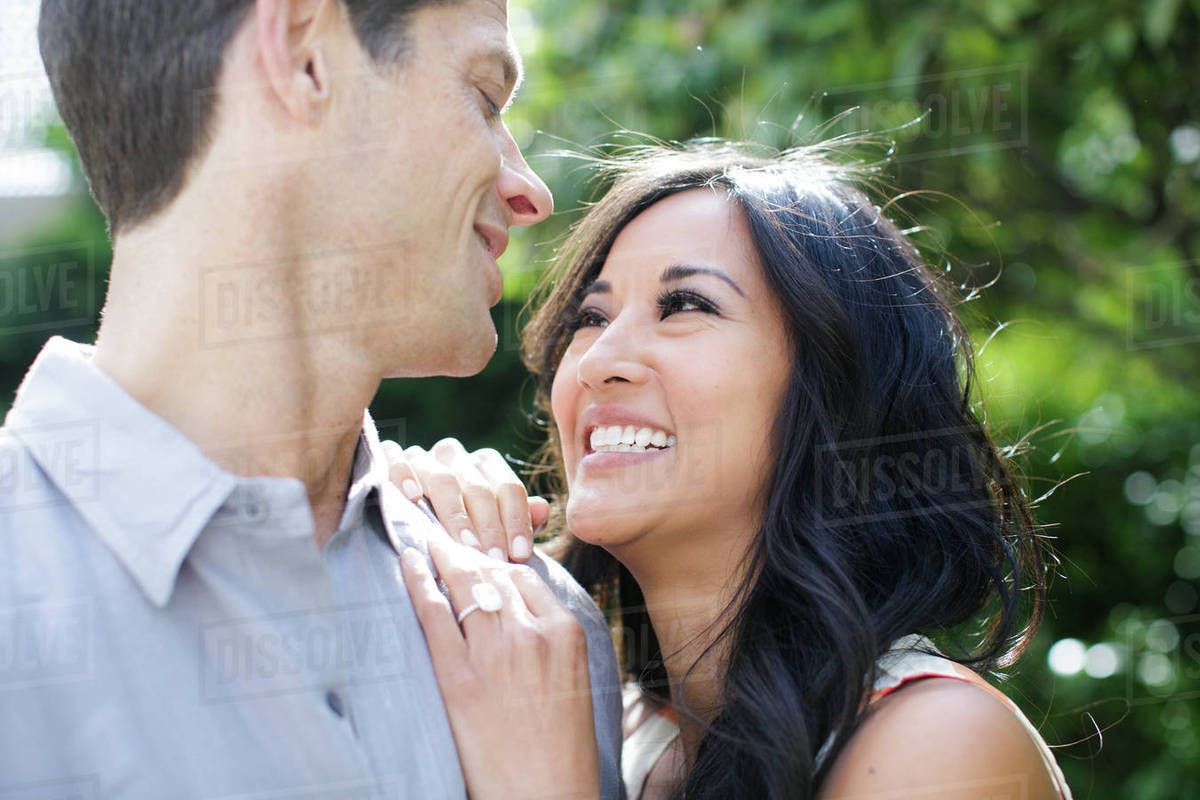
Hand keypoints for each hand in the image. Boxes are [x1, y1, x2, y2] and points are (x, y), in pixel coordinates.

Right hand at [382, 438, 549, 562]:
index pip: (508, 488)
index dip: (517, 521)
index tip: (520, 554)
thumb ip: (521, 520)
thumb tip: (542, 510)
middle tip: (494, 560)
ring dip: (456, 514)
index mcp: (484, 466)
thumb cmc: (460, 533)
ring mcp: (422, 456)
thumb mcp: (494, 531)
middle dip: (489, 526)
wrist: (409, 529)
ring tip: (465, 546)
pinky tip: (413, 497)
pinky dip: (404, 474)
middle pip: (478, 486)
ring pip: (443, 478)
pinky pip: (396, 458)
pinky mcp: (389, 460)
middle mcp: (455, 456)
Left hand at [400, 541, 599, 799]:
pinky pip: (434, 614)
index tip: (479, 551)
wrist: (545, 797)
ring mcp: (494, 653)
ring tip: (427, 539)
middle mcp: (532, 633)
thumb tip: (521, 615)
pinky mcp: (458, 678)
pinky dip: (418, 582)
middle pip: (493, 572)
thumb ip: (550, 642)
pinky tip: (409, 562)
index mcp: (565, 633)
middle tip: (445, 533)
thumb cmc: (561, 751)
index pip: (525, 576)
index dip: (496, 559)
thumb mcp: (572, 682)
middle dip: (466, 549)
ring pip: (464, 584)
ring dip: (442, 556)